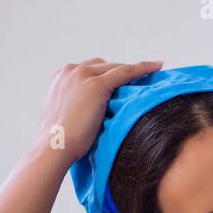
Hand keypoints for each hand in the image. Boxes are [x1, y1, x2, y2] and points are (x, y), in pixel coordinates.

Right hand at [36, 58, 163, 164]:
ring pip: (115, 68)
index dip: (107, 75)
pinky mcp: (97, 84)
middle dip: (119, 73)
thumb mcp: (65, 116)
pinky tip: (157, 67)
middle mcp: (71, 71)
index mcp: (62, 77)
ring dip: (132, 71)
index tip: (121, 79)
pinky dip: (143, 68)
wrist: (55, 146)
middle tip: (139, 81)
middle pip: (103, 66)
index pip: (90, 70)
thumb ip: (74, 105)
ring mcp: (83, 75)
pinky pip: (126, 72)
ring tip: (153, 72)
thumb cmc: (60, 140)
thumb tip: (86, 112)